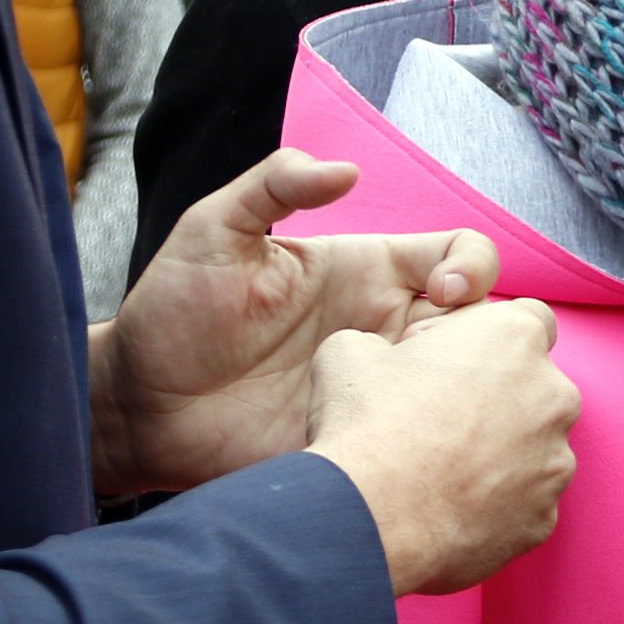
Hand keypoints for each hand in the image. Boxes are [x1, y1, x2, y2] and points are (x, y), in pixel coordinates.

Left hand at [92, 151, 494, 496]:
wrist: (137, 405)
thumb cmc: (175, 313)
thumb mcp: (217, 230)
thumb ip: (275, 184)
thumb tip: (347, 170)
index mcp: (369, 275)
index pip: (461, 257)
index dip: (473, 267)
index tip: (443, 292)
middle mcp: (385, 332)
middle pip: (482, 329)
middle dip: (486, 340)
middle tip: (439, 358)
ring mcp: (377, 393)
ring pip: (465, 395)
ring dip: (467, 397)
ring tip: (424, 405)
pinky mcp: (359, 445)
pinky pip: (417, 452)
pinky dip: (428, 450)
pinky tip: (397, 446)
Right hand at [310, 296, 578, 595]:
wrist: (368, 518)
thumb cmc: (366, 424)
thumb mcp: (352, 350)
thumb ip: (389, 341)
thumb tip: (383, 356)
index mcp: (516, 338)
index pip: (529, 319)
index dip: (489, 337)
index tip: (454, 361)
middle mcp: (553, 394)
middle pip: (535, 387)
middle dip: (499, 398)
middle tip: (442, 420)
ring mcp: (556, 460)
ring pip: (534, 448)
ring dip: (501, 453)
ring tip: (443, 471)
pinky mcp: (544, 517)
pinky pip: (526, 502)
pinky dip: (497, 504)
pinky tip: (451, 508)